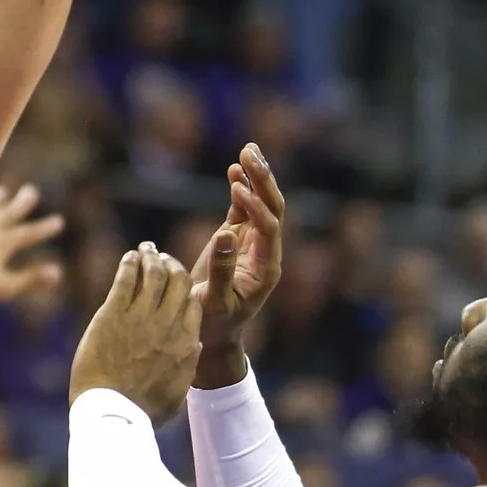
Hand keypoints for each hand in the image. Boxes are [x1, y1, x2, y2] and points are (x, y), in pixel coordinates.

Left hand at [0, 182, 65, 302]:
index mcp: (0, 243)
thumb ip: (29, 278)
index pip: (26, 234)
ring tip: (1, 191)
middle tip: (31, 191)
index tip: (59, 221)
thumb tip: (57, 272)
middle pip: (5, 214)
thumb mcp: (3, 286)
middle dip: (20, 205)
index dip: (43, 228)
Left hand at [69, 242, 202, 422]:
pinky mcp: (112, 314)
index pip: (194, 303)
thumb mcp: (177, 390)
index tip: (178, 277)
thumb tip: (195, 346)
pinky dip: (130, 263)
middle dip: (172, 264)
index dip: (186, 286)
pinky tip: (129, 257)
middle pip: (179, 282)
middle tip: (161, 256)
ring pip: (154, 274)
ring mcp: (140, 318)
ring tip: (146, 249)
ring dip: (151, 257)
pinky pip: (126, 279)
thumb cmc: (142, 410)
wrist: (111, 413)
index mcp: (186, 345)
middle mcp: (168, 327)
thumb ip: (187, 365)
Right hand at [192, 141, 286, 385]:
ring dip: (256, 178)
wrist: (213, 336)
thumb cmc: (213, 325)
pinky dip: (241, 190)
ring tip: (248, 149)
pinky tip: (234, 170)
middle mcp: (266, 253)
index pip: (269, 229)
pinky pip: (244, 211)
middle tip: (251, 153)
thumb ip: (220, 269)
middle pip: (273, 209)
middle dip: (263, 181)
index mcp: (267, 269)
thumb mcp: (213, 302)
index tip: (238, 189)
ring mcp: (253, 246)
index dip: (256, 208)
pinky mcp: (238, 242)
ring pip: (262, 205)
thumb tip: (226, 234)